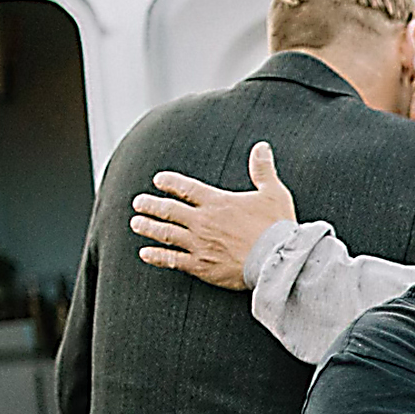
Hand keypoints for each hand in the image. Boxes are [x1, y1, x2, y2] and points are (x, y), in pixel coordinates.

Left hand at [131, 141, 296, 289]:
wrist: (277, 260)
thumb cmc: (277, 227)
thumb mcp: (274, 193)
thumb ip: (263, 170)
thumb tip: (262, 147)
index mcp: (216, 202)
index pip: (185, 188)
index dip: (169, 182)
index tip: (158, 180)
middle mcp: (202, 221)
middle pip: (168, 209)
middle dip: (150, 204)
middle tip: (138, 202)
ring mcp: (198, 244)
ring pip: (165, 232)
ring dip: (148, 227)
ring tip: (137, 223)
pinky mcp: (201, 266)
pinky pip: (172, 259)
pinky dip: (157, 256)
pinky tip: (145, 253)